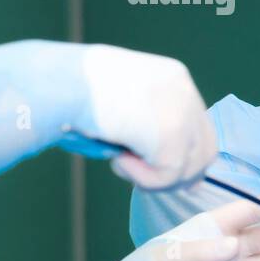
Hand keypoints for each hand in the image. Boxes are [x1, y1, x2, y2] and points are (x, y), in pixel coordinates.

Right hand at [77, 44, 216, 188]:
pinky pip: (167, 177)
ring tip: (119, 159)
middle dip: (177, 174)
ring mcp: (183, 111)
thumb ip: (150, 133)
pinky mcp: (173, 135)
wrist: (54, 84)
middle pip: (205, 150)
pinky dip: (140, 177)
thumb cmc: (70, 99)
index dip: (186, 157)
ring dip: (152, 176)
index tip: (162, 173)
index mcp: (173, 78)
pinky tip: (116, 157)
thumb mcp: (121, 108)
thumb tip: (186, 182)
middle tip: (140, 175)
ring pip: (188, 168)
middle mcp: (184, 90)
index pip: (200, 128)